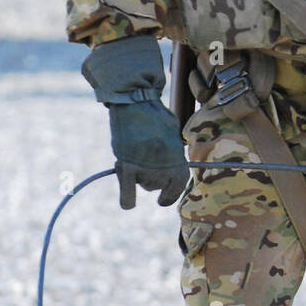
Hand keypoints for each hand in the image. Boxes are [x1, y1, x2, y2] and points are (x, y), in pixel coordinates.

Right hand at [81, 34, 188, 209]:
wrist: (136, 102)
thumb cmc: (155, 116)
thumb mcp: (172, 135)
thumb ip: (172, 155)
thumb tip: (171, 172)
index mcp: (178, 158)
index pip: (178, 186)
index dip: (170, 194)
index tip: (162, 199)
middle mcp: (165, 167)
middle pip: (156, 185)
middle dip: (149, 175)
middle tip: (143, 156)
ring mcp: (147, 168)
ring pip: (142, 184)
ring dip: (137, 175)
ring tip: (134, 153)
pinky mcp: (127, 166)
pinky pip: (128, 193)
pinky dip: (127, 199)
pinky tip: (128, 202)